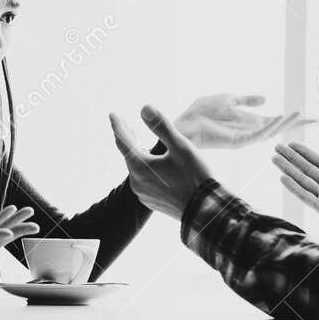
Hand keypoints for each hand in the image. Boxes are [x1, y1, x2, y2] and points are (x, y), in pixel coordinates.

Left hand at [109, 105, 213, 219]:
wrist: (205, 211)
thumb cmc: (196, 177)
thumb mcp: (181, 147)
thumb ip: (161, 126)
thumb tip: (144, 108)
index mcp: (140, 167)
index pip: (123, 141)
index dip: (118, 125)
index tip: (113, 114)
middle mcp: (137, 182)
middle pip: (128, 155)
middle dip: (126, 138)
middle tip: (124, 124)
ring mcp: (143, 194)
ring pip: (136, 168)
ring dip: (136, 154)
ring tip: (139, 143)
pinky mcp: (152, 202)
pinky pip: (143, 181)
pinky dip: (145, 168)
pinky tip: (153, 166)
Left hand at [173, 93, 313, 149]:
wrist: (183, 124)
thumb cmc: (201, 112)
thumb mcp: (228, 99)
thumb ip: (246, 100)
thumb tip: (266, 99)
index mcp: (247, 121)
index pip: (273, 120)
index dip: (290, 118)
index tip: (308, 115)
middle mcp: (249, 131)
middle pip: (278, 128)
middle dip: (296, 124)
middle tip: (315, 119)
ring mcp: (244, 137)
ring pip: (271, 131)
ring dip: (286, 124)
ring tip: (301, 115)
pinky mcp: (236, 142)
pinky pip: (257, 135)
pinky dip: (269, 128)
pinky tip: (279, 119)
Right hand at [273, 138, 318, 237]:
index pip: (318, 163)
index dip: (305, 154)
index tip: (292, 144)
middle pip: (306, 170)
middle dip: (291, 159)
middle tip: (277, 147)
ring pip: (302, 180)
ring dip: (288, 169)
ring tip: (274, 158)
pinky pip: (305, 196)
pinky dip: (293, 187)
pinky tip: (282, 177)